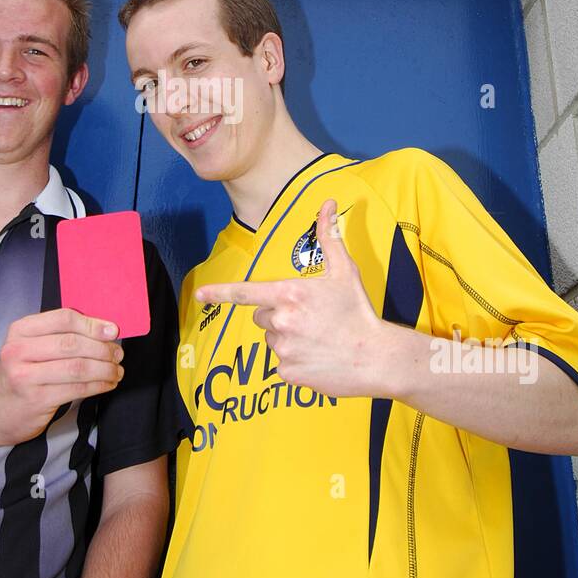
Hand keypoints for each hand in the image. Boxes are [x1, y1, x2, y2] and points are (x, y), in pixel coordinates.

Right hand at [0, 308, 123, 451]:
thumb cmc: (21, 374)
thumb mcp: (31, 347)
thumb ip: (60, 335)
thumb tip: (104, 329)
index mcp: (20, 330)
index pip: (63, 319)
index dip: (92, 324)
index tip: (113, 331)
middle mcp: (18, 350)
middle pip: (72, 344)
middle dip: (102, 349)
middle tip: (118, 354)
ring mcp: (25, 376)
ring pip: (77, 368)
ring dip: (105, 369)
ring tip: (116, 370)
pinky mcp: (36, 399)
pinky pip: (77, 389)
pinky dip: (99, 385)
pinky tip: (108, 384)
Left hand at [195, 198, 390, 399]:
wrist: (377, 357)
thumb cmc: (359, 311)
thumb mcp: (345, 271)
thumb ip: (329, 237)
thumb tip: (328, 204)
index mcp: (289, 294)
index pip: (246, 293)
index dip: (220, 293)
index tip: (200, 294)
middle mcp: (281, 322)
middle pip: (263, 316)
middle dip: (280, 315)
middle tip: (311, 318)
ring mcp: (283, 349)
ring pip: (272, 340)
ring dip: (288, 338)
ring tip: (319, 339)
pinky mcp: (287, 373)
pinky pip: (281, 363)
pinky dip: (296, 361)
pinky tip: (318, 357)